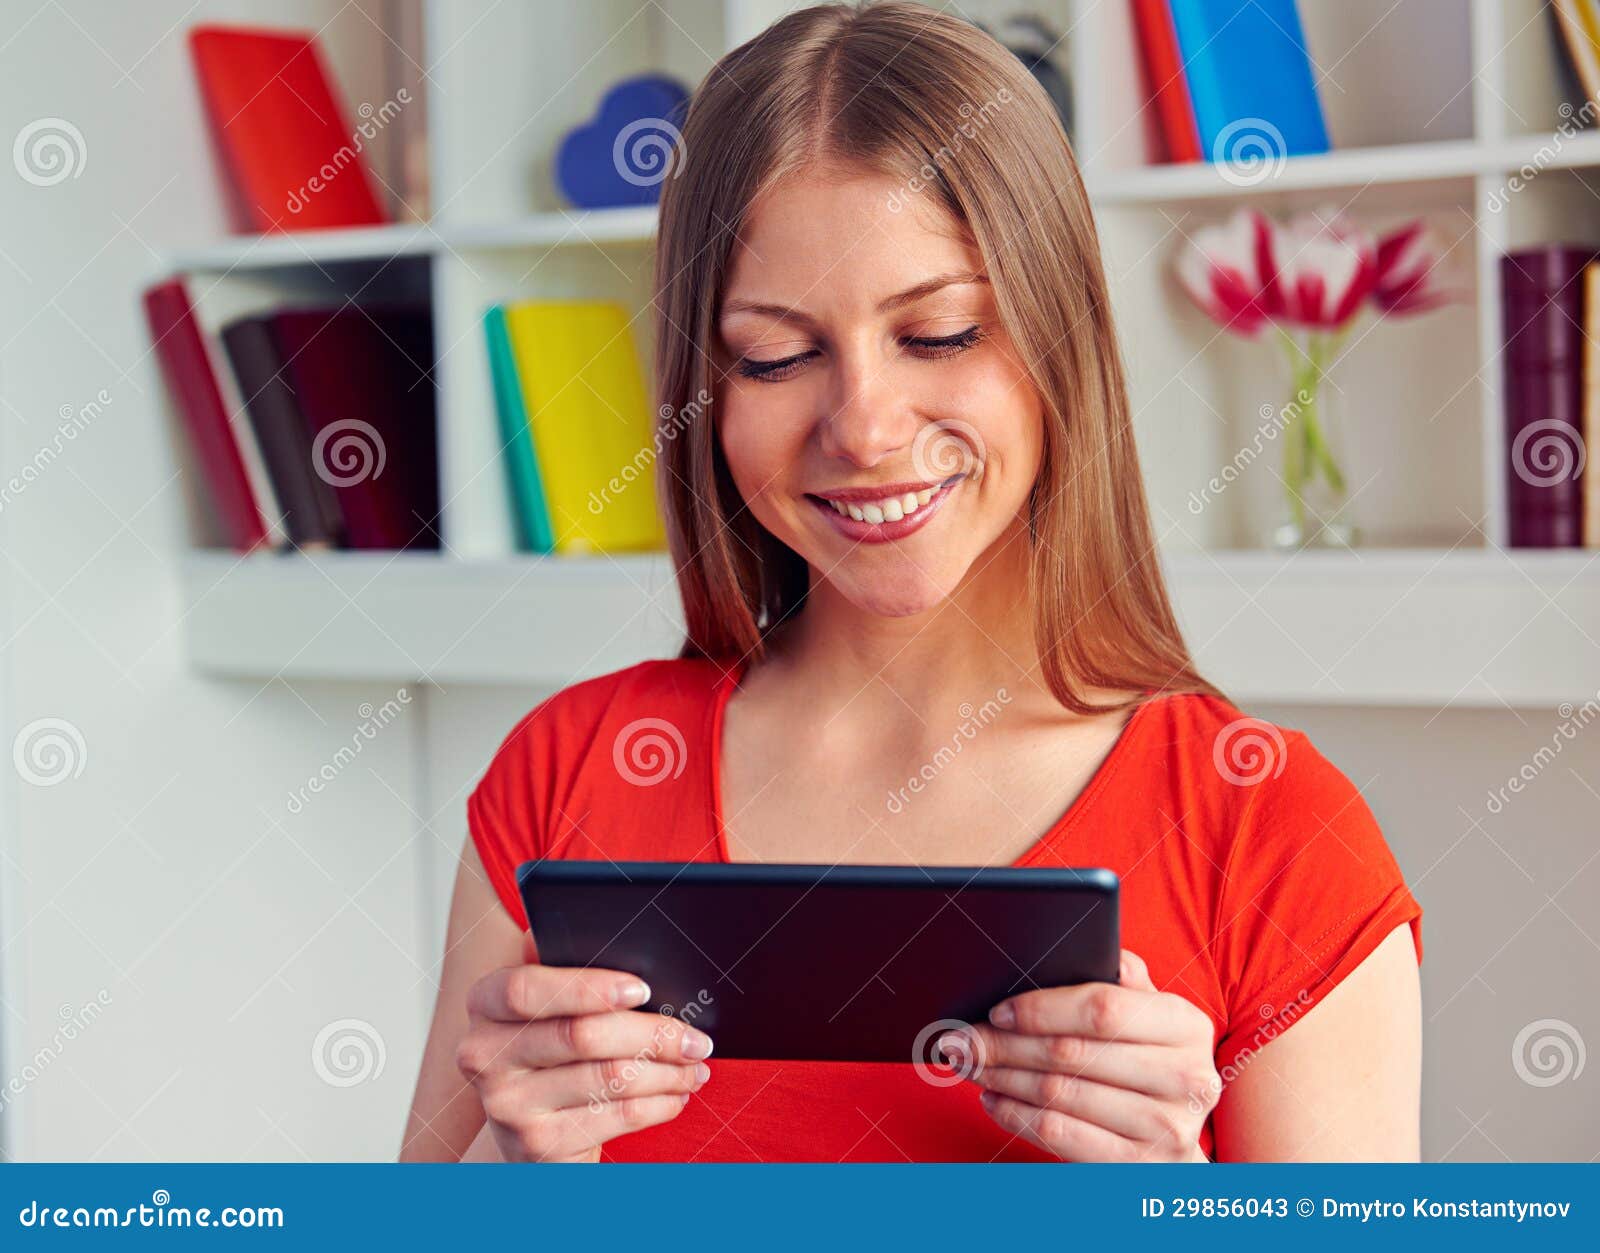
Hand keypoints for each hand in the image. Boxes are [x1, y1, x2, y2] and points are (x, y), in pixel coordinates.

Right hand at [455, 938, 711, 1161]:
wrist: (532, 1132)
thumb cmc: (552, 1051)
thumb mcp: (549, 1005)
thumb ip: (566, 964)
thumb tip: (614, 928)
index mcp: (484, 1003)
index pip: (526, 989)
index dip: (587, 988)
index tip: (642, 989)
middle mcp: (483, 1054)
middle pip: (580, 1036)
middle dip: (651, 1034)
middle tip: (697, 1038)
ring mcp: (507, 1106)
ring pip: (607, 1078)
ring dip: (665, 1071)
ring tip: (695, 1065)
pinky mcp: (538, 1146)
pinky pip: (615, 1117)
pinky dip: (658, 1103)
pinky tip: (676, 1095)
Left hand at [956, 950, 1217, 1161]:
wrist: (1176, 1147)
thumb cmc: (1149, 1066)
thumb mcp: (1149, 1019)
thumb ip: (1121, 983)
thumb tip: (1074, 950)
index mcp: (1186, 1025)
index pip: (1103, 1008)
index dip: (1042, 1008)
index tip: (997, 1010)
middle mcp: (1186, 1077)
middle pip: (1072, 1053)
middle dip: (1005, 1044)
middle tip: (962, 1039)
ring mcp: (1166, 1128)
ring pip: (1059, 1094)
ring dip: (1002, 1078)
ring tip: (971, 1066)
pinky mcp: (1138, 1168)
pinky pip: (1060, 1135)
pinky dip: (1017, 1116)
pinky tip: (995, 1100)